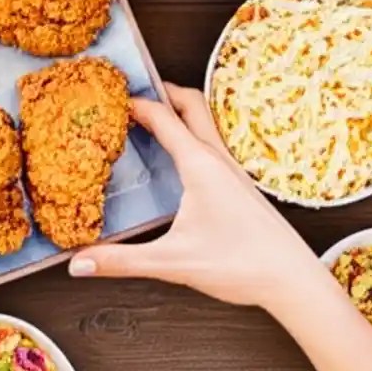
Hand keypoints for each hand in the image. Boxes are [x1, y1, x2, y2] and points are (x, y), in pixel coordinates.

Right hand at [67, 85, 325, 309]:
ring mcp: (233, 170)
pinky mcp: (240, 185)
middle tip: (134, 91)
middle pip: (190, 104)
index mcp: (199, 165)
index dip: (134, 103)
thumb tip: (78, 263)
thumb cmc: (241, 265)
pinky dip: (191, 135)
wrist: (293, 280)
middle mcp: (218, 159)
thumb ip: (122, 261)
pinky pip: (212, 144)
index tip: (110, 97)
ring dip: (178, 111)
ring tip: (151, 118)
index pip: (162, 118)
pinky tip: (179, 159)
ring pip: (205, 122)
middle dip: (162, 90)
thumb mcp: (172, 262)